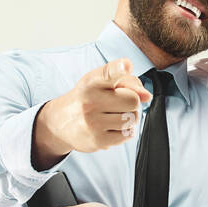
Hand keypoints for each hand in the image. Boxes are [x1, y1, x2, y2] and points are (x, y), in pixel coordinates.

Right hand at [33, 58, 152, 163]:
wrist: (61, 122)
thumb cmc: (87, 98)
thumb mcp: (101, 82)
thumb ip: (127, 82)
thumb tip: (146, 96)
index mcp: (92, 82)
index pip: (108, 73)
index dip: (119, 69)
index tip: (125, 66)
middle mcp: (90, 101)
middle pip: (132, 100)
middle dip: (132, 102)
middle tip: (120, 103)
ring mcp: (93, 122)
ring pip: (131, 119)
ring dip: (129, 118)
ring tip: (114, 115)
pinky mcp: (97, 140)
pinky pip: (127, 135)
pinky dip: (125, 131)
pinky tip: (112, 127)